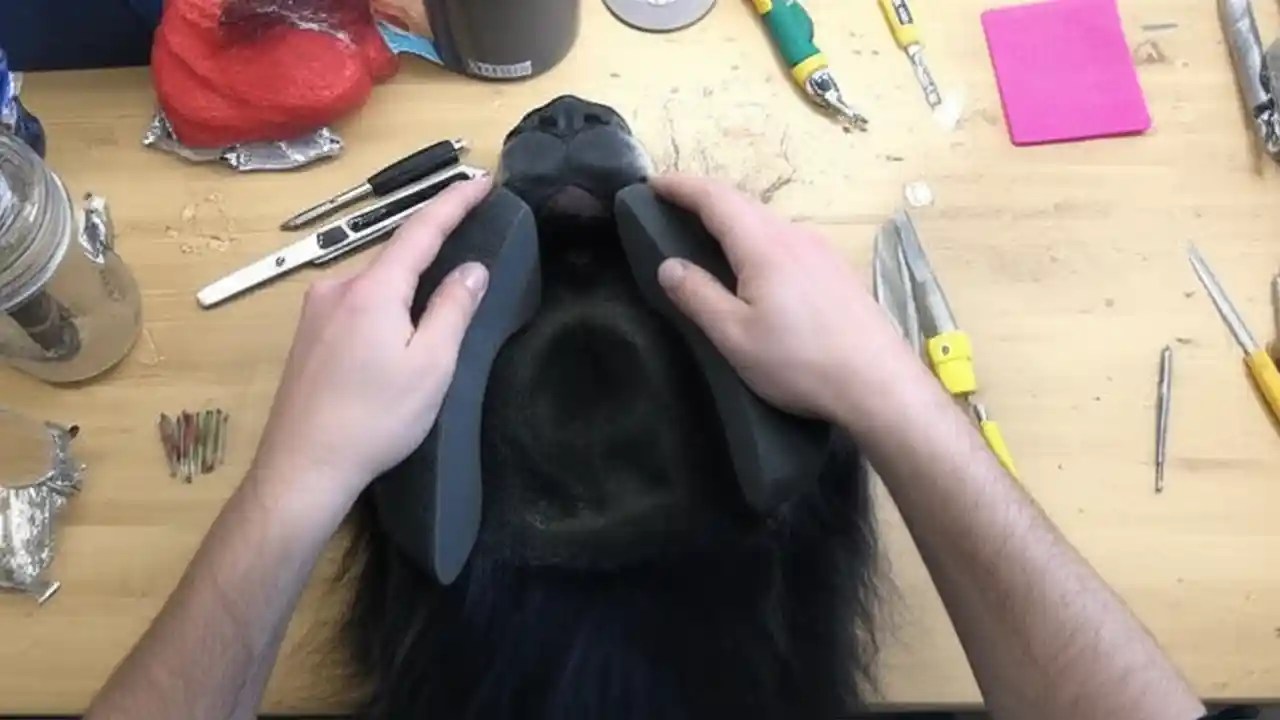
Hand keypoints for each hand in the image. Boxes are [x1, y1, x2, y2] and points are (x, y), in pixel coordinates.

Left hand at [252, 177, 492, 503]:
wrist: (303, 468)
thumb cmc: (375, 420)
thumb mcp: (431, 366)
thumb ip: (453, 309)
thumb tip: (472, 268)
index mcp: (372, 290)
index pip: (420, 230)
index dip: (454, 202)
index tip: (481, 179)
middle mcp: (336, 288)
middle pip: (394, 255)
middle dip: (432, 247)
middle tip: (471, 243)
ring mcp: (315, 312)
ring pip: (374, 283)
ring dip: (406, 284)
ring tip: (437, 303)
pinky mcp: (307, 337)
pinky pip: (355, 304)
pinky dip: (384, 304)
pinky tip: (397, 332)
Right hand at [652, 175, 916, 427]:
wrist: (878, 384)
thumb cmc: (800, 363)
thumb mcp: (736, 336)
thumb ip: (698, 296)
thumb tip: (668, 265)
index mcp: (765, 245)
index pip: (716, 198)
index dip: (681, 186)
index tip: (653, 183)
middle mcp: (796, 236)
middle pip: (744, 204)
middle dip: (705, 200)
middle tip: (673, 209)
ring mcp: (822, 251)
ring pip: (768, 223)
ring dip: (734, 221)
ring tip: (709, 238)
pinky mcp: (838, 271)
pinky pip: (788, 241)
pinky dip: (759, 240)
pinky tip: (756, 267)